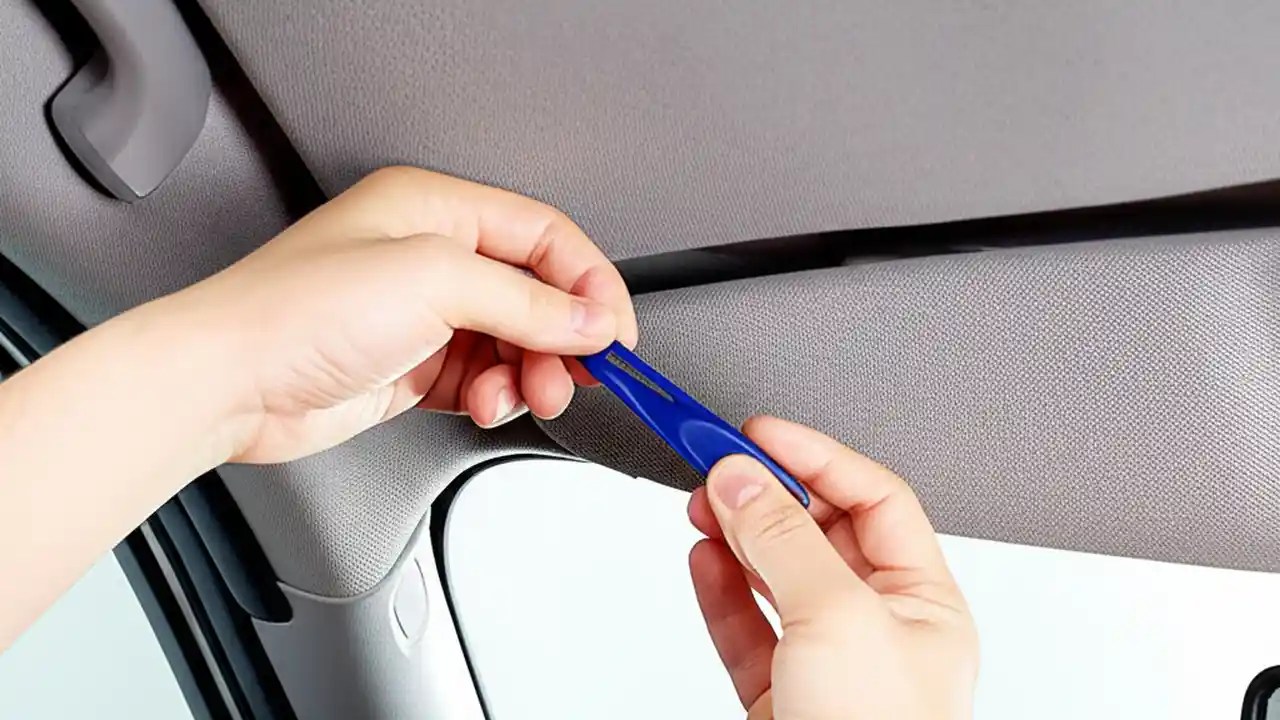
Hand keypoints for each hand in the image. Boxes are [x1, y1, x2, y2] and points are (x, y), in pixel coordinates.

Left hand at [164, 166, 636, 462]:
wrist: (227, 383)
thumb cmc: (295, 312)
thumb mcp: (431, 281)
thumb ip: (526, 300)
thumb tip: (590, 318)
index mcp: (437, 209)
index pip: (545, 236)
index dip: (590, 282)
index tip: (615, 333)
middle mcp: (432, 256)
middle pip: (536, 293)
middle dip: (562, 338)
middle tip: (577, 375)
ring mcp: (422, 314)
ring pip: (514, 342)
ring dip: (529, 374)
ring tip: (524, 396)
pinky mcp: (413, 365)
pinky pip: (483, 378)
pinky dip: (496, 396)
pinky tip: (482, 405)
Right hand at [687, 417, 977, 719]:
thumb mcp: (838, 619)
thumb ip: (786, 542)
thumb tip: (744, 481)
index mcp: (923, 602)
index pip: (873, 499)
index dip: (815, 457)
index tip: (760, 433)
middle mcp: (879, 627)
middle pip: (818, 531)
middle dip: (768, 492)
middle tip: (722, 465)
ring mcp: (828, 661)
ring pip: (777, 576)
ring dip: (737, 535)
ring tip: (703, 504)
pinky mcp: (782, 693)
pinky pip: (748, 625)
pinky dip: (721, 588)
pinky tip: (704, 557)